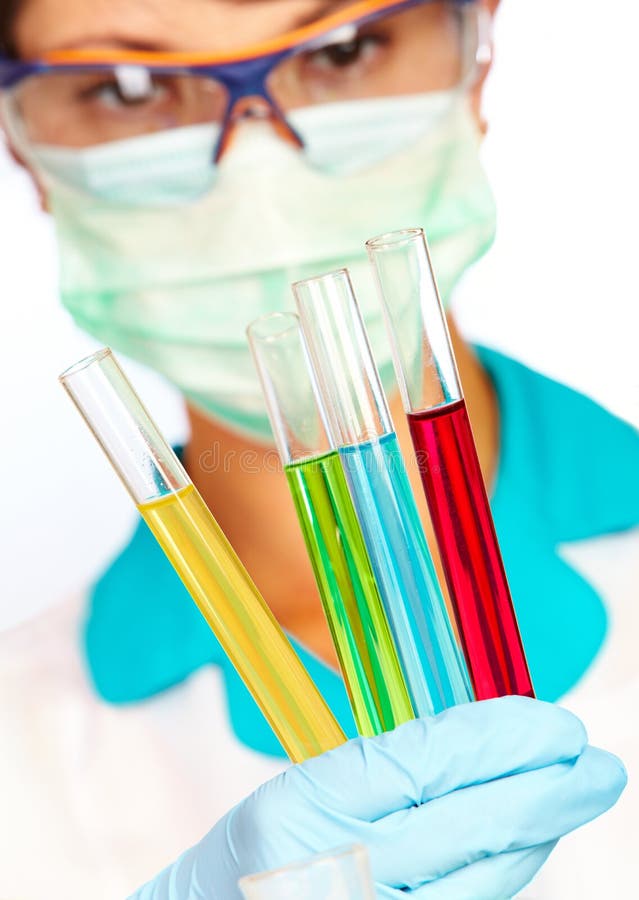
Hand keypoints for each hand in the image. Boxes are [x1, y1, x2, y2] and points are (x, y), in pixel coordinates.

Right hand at [131, 697, 625, 899]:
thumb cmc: (262, 852)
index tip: (553, 723)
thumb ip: (390, 769)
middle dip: (546, 791)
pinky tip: (526, 843)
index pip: (424, 762)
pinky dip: (504, 873)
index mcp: (302, 810)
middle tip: (598, 763)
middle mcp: (334, 876)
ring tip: (570, 795)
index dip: (500, 738)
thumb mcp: (307, 790)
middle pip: (467, 825)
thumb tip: (488, 742)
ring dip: (535, 835)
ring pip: (481, 879)